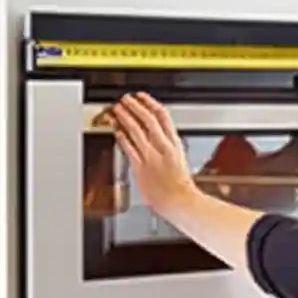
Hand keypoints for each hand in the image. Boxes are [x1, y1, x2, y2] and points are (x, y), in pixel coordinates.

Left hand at [111, 93, 199, 216]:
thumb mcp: (181, 159)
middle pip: (147, 119)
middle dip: (135, 106)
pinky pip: (128, 147)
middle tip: (126, 99)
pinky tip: (116, 130)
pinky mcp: (140, 166)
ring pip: (136, 130)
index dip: (150, 103)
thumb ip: (169, 148)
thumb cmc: (181, 185)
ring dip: (125, 117)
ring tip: (118, 109)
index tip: (142, 97)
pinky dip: (121, 136)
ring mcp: (150, 156)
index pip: (163, 116)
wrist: (179, 201)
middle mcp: (162, 146)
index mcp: (174, 143)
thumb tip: (161, 140)